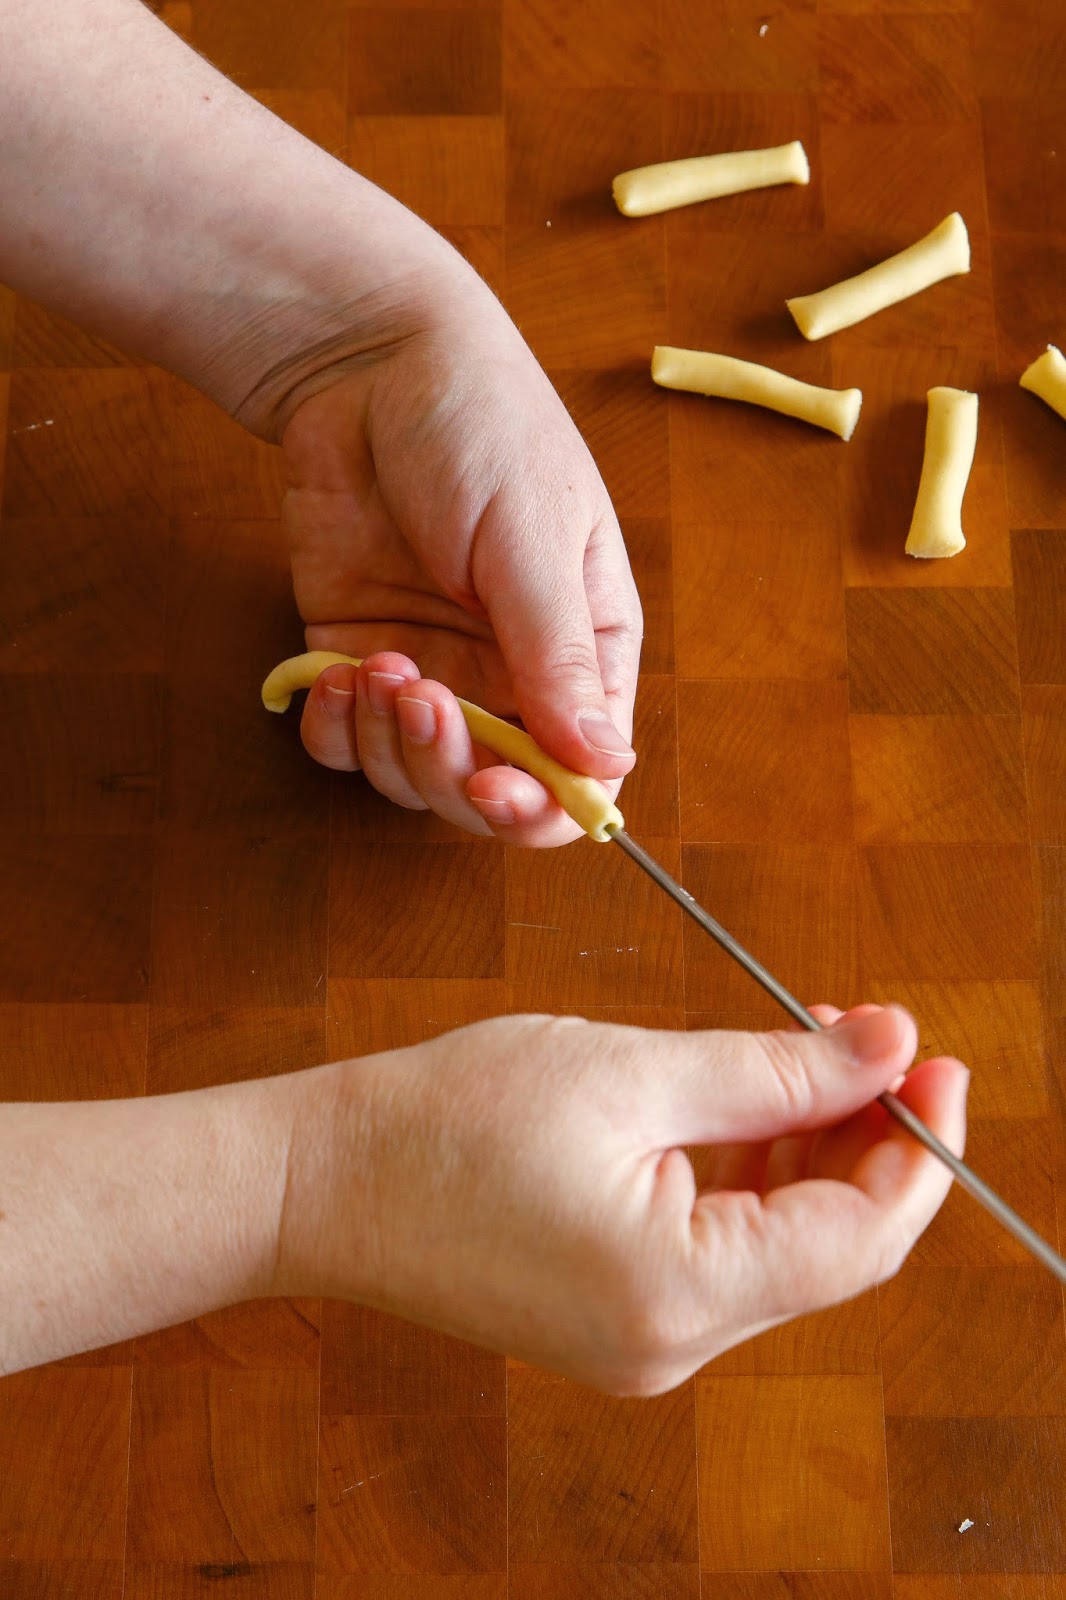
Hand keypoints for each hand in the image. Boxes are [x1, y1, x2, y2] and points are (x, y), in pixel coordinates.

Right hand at [274, 1004, 968, 1394]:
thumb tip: (887, 1048)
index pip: (859, 1238)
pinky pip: (722, 1255)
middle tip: (883, 1043)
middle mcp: (671, 1345)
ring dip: (813, 1156)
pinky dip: (753, 1183)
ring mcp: (641, 1344)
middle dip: (870, 1143)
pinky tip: (751, 1109)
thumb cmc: (451, 1117)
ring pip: (779, 1252)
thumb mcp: (630, 1071)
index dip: (917, 1146)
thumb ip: (774, 1069)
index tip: (937, 1059)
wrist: (324, 1179)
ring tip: (812, 1057)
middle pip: (828, 1252)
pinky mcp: (614, 1321)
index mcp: (679, 1294)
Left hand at [278, 271, 641, 846]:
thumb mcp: (531, 537)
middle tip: (419, 699)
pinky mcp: (356, 653)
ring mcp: (430, 669)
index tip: (492, 785)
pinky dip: (331, 728)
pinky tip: (330, 672)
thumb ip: (558, 655)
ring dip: (384, 743)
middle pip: (486, 792)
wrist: (367, 359)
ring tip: (375, 665)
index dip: (539, 807)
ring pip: (407, 776)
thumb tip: (605, 767)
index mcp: (581, 651)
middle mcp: (508, 676)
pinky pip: (341, 738)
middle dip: (446, 770)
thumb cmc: (481, 425)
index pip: (578, 775)